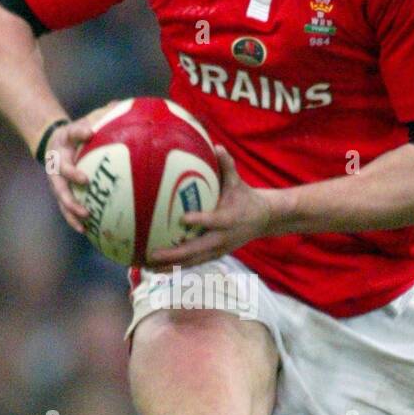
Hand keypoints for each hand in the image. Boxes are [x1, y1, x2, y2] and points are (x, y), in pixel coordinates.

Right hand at [43, 102, 118, 232]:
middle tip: (85, 180)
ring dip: (72, 206)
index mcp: (64, 141)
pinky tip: (87, 231)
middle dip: (72, 175)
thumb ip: (100, 115)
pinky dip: (74, 220)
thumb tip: (120, 104)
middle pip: (61, 171)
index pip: (71, 132)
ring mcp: (56, 180)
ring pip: (61, 195)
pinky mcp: (60, 194)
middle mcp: (57, 162)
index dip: (79, 132)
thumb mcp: (84, 121)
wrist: (53, 145)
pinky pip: (66, 209)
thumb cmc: (75, 133)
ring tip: (86, 216)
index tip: (88, 132)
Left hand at [148, 146, 276, 268]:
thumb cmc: (245, 197)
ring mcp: (218, 249)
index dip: (200, 221)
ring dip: (171, 266)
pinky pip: (194, 263)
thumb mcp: (238, 182)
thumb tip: (217, 146)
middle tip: (153, 254)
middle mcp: (223, 238)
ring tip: (149, 267)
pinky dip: (177, 267)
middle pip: (197, 249)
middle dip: (175, 254)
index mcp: (229, 219)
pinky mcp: (215, 255)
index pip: (214, 221)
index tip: (183, 218)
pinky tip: (158, 268)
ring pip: (193, 261)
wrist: (264, 220)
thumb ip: (227, 166)